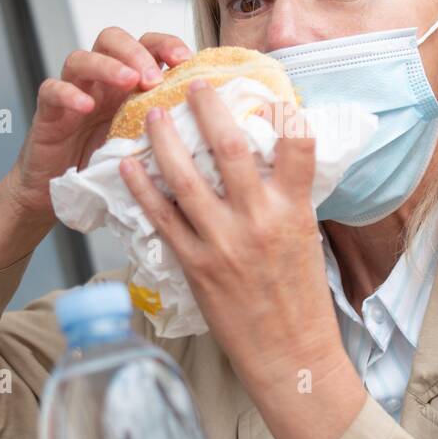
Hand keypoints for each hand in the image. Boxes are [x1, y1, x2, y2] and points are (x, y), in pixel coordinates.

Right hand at [6, 28, 191, 224]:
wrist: (63, 194)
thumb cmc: (110, 165)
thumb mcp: (148, 142)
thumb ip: (173, 125)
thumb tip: (222, 124)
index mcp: (129, 82)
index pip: (147, 44)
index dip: (166, 44)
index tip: (186, 60)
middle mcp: (100, 80)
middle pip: (112, 38)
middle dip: (136, 51)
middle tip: (154, 76)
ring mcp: (73, 91)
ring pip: (81, 58)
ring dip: (107, 65)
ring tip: (128, 81)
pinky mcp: (48, 112)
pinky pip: (51, 89)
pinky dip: (68, 93)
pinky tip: (85, 105)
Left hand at [119, 81, 365, 438]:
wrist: (290, 354)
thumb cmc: (300, 299)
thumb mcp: (306, 238)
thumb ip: (288, 198)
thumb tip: (268, 160)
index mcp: (295, 211)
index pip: (297, 145)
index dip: (282, 110)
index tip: (264, 90)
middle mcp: (259, 221)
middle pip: (230, 149)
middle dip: (209, 109)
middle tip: (194, 84)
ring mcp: (224, 243)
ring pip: (186, 178)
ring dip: (165, 140)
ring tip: (152, 115)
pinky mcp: (195, 265)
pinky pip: (162, 219)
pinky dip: (143, 189)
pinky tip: (131, 166)